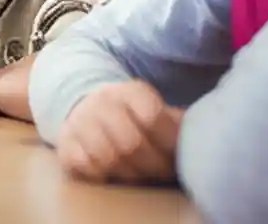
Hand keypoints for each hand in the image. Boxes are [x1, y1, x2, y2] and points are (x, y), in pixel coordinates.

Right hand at [56, 80, 181, 184]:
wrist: (85, 106)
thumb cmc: (132, 116)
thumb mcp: (155, 109)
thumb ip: (176, 122)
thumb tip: (202, 139)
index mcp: (129, 91)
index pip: (151, 116)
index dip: (168, 141)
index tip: (176, 152)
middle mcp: (101, 102)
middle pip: (130, 143)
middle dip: (153, 165)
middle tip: (162, 172)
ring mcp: (79, 122)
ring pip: (107, 157)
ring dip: (129, 173)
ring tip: (140, 175)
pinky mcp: (64, 142)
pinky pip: (83, 165)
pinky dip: (102, 174)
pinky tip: (113, 172)